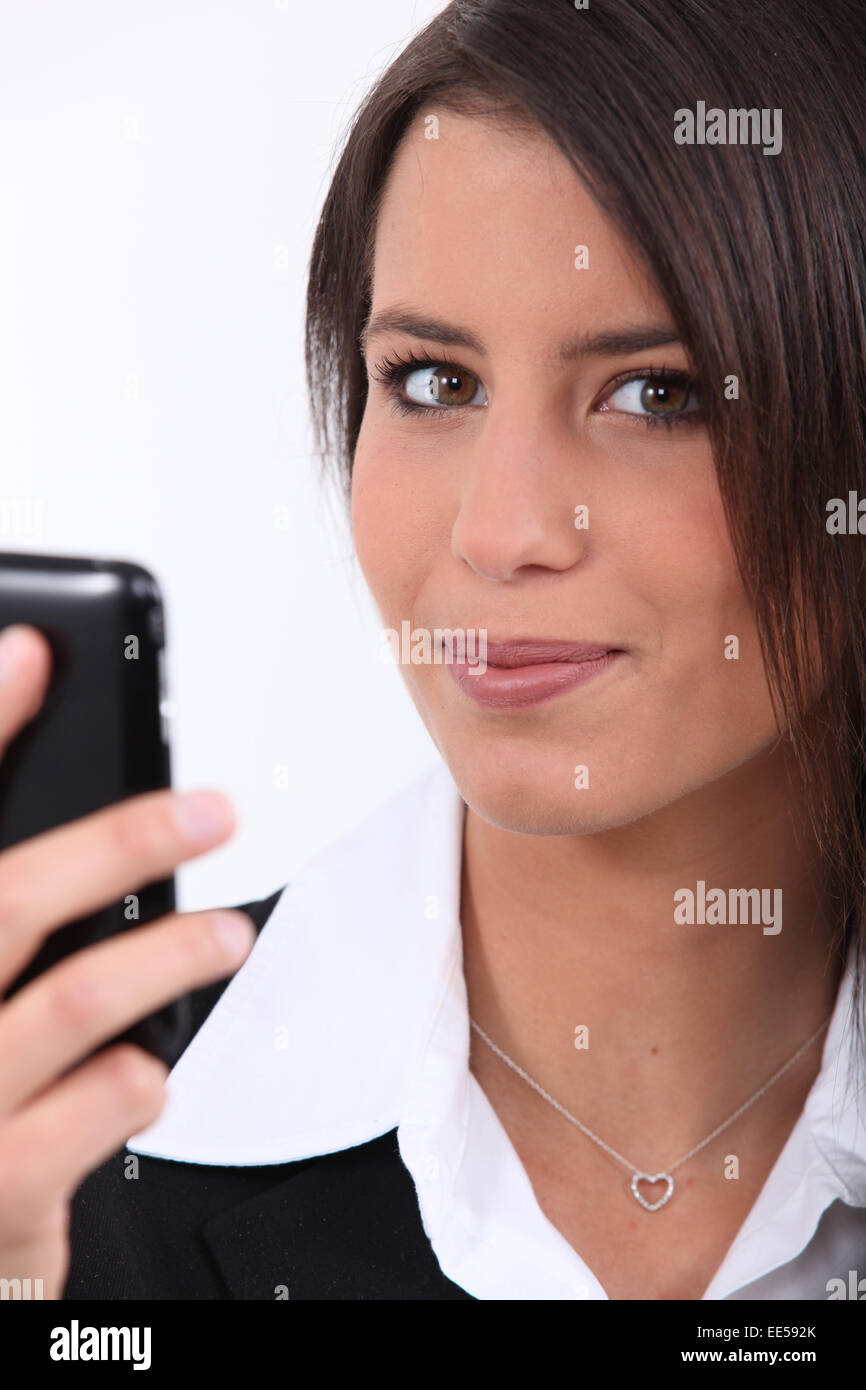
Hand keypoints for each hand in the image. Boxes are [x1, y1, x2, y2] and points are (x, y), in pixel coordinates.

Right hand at [0, 624, 254, 1298]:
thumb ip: (9, 915)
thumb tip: (79, 832)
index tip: (34, 653)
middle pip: (8, 898)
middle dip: (118, 839)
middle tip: (211, 812)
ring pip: (72, 997)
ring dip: (167, 954)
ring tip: (226, 935)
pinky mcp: (0, 1187)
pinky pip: (100, 1108)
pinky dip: (139, 1079)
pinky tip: (148, 1072)